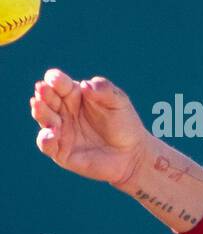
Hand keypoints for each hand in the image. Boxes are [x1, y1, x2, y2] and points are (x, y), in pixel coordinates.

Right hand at [30, 68, 151, 187]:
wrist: (133, 153)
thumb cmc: (124, 123)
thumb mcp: (118, 102)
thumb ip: (104, 90)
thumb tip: (85, 85)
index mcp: (74, 95)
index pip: (59, 83)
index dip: (55, 79)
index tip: (55, 79)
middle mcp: (63, 111)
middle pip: (47, 99)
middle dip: (43, 93)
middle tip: (42, 88)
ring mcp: (60, 131)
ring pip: (43, 119)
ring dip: (40, 112)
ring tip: (39, 105)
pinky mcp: (61, 151)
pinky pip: (47, 145)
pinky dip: (45, 139)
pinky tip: (51, 133)